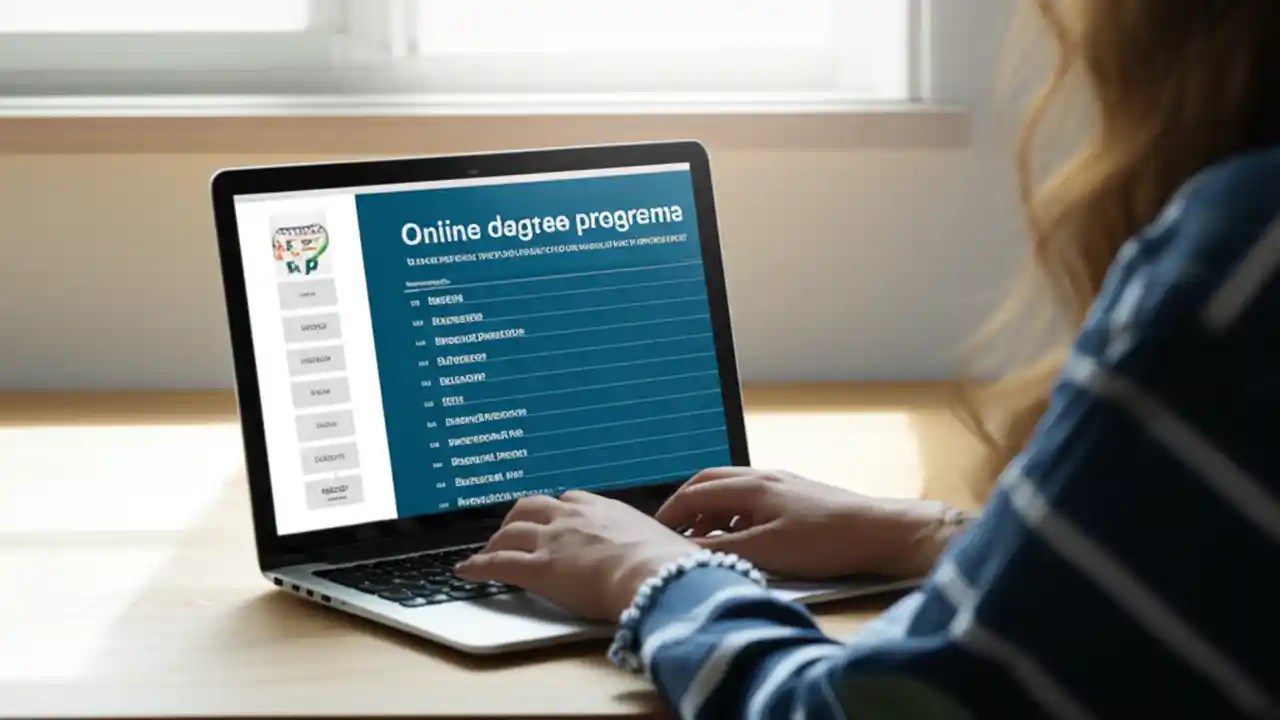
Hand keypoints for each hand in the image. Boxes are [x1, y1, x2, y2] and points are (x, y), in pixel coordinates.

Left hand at [455, 491, 698, 620]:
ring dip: (496, 541)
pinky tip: (465, 571)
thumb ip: (654, 548)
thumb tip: (671, 560)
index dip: (555, 510)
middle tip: (511, 532)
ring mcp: (553, 540)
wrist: (657, 576)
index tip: (552, 518)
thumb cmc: (670, 566)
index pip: (570, 500)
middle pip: (532, 507)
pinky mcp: (538, 568)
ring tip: (488, 551)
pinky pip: (498, 563)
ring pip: (510, 532)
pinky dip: (477, 566)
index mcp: (605, 510)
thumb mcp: (664, 545)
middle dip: (517, 518)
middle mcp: (574, 517)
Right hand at [655, 468, 964, 578]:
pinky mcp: (798, 495)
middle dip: (685, 505)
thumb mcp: (766, 551)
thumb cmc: (824, 542)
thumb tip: (682, 551)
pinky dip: (733, 514)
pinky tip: (740, 537)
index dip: (670, 513)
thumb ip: (722, 549)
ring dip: (710, 511)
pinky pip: (752, 498)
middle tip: (671, 531)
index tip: (654, 533)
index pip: (694, 493)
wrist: (880, 531)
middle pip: (709, 482)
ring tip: (702, 539)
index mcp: (751, 486)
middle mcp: (763, 477)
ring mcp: (782, 483)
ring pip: (731, 490)